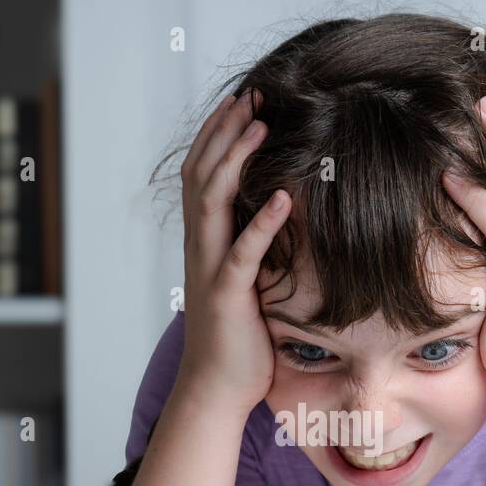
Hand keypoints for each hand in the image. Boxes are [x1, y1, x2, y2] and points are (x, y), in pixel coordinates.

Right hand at [178, 88, 292, 414]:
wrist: (216, 388)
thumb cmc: (236, 338)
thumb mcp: (242, 282)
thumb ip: (249, 247)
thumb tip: (276, 218)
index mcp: (203, 241)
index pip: (201, 174)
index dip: (217, 136)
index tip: (242, 103)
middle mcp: (200, 247)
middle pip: (202, 174)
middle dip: (225, 132)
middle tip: (252, 97)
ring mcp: (210, 269)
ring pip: (213, 201)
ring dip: (237, 161)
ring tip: (262, 129)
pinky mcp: (228, 295)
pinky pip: (243, 252)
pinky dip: (263, 223)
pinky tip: (286, 198)